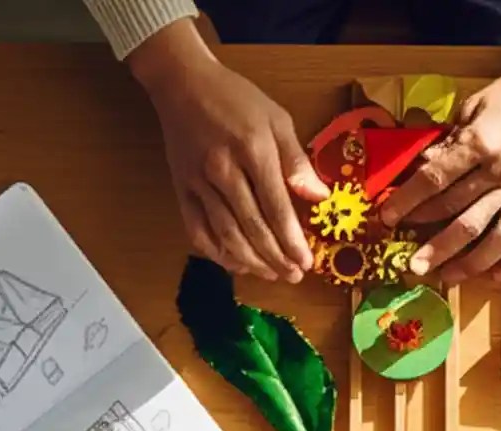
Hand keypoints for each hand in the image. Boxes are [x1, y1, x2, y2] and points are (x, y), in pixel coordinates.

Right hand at [128, 20, 328, 281]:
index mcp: (253, 151)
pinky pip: (197, 230)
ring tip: (271, 275)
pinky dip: (216, 252)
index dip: (292, 240)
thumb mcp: (277, 119)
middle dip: (275, 257)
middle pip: (252, 227)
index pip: (276, 208)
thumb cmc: (236, 99)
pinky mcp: (181, 189)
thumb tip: (319, 196)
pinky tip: (235, 263)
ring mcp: (198, 183)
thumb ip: (297, 161)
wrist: (184, 84)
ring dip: (250, 261)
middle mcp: (223, 171)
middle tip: (293, 276)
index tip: (306, 262)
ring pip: (225, 234)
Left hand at [379, 28, 500, 284]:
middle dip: (433, 245)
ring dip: (470, 262)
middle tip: (412, 265)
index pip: (435, 180)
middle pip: (462, 217)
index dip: (408, 201)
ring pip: (498, 237)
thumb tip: (422, 165)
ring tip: (446, 277)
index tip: (388, 218)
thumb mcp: (472, 106)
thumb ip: (448, 140)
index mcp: (481, 143)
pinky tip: (497, 276)